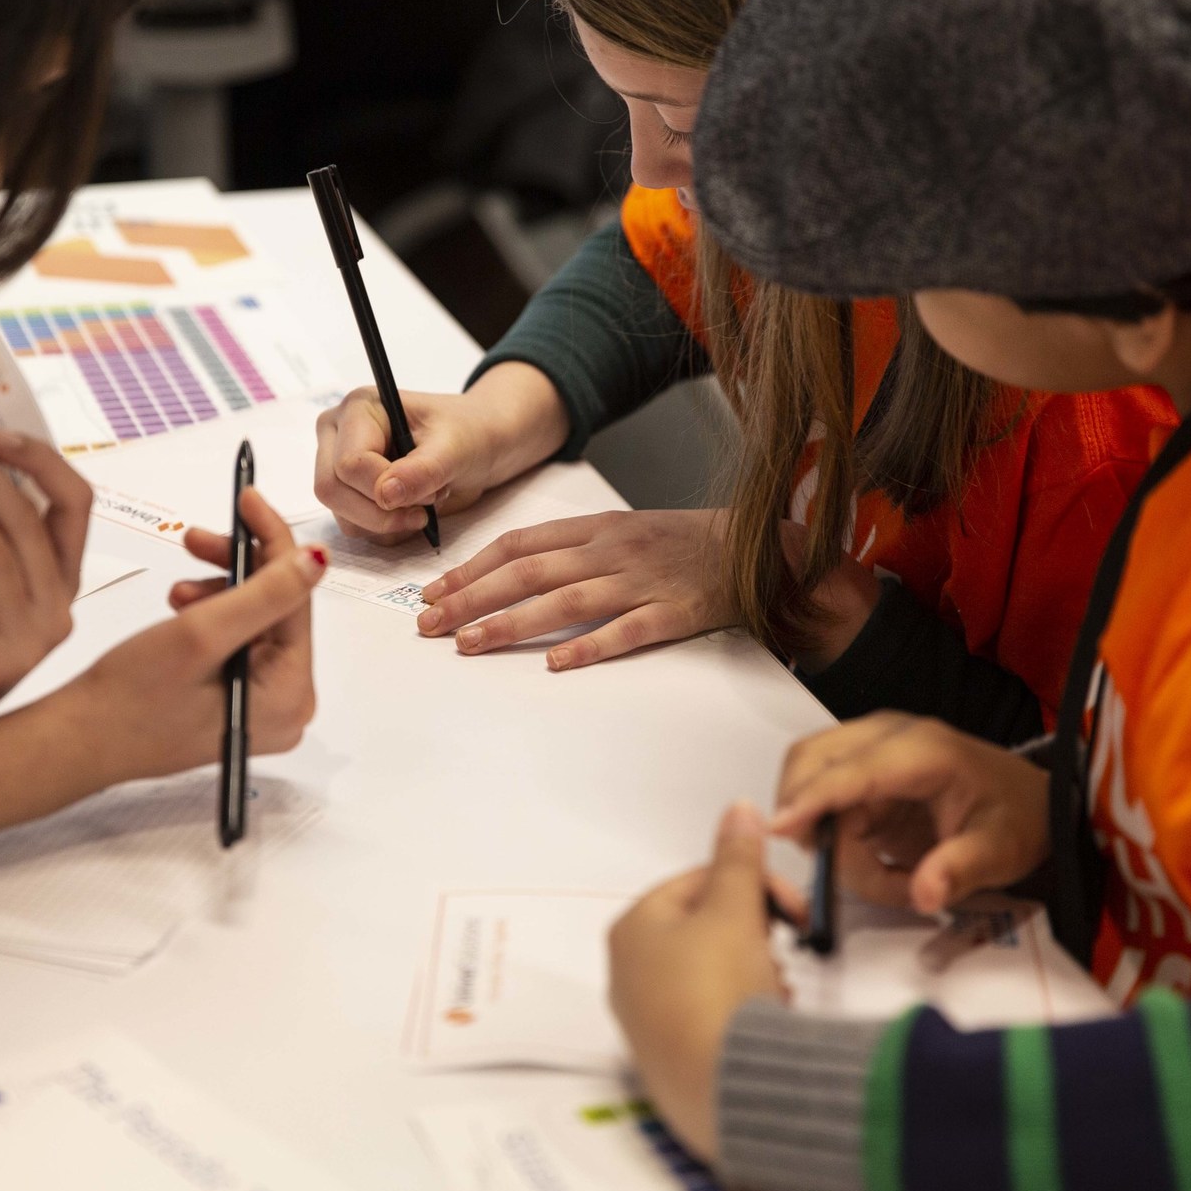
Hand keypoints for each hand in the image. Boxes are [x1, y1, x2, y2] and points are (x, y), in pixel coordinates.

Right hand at [64, 487, 324, 786]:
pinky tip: (180, 610)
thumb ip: (266, 593)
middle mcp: (287, 707)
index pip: (296, 599)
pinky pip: (238, 644)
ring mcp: (263, 708)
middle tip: (197, 538)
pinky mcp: (237, 704)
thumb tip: (317, 559)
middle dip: (238, 569)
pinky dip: (211, 618)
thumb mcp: (201, 634)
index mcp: (290, 695)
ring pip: (255, 622)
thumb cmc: (128, 699)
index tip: (247, 499)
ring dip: (219, 592)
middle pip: (278, 610)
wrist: (77, 742)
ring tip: (176, 592)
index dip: (271, 542)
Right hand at [312, 362, 566, 543]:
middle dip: (382, 512)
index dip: (384, 489)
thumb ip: (422, 470)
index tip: (430, 493)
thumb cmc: (469, 432)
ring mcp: (338, 465)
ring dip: (389, 523)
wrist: (481, 444)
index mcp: (359, 408)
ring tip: (426, 500)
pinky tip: (414, 508)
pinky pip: (356, 528)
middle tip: (426, 509)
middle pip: (331, 490)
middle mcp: (338, 434)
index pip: (349, 463)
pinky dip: (389, 530)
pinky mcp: (349, 493)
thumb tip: (385, 494)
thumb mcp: (455, 447)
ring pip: (342, 516)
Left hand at [416, 509, 735, 670]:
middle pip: (529, 572)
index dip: (472, 568)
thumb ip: (574, 550)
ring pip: (566, 601)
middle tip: (429, 624)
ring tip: (470, 643)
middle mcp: (612, 551)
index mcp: (598, 528)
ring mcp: (643, 581)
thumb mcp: (625, 533)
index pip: (520, 544)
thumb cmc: (686, 545)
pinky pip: (627, 630)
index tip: (433, 591)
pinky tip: (556, 662)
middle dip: (472, 597)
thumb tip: (511, 572)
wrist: (761, 547)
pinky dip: (589, 646)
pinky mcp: (675, 612)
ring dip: (512, 622)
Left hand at [609, 802, 789, 1164]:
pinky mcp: (672, 1055)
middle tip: (784, 941)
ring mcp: (647, 1018)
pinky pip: (713, 1015)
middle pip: (704, 927)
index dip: (751, 885)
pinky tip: (766, 1017)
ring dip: (753, 970)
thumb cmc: (716, 996)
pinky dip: (743, 1009)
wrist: (721, 1085)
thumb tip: (738, 811)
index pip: (698, 881)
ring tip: (773, 985)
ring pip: (712, 972)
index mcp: (632, 929)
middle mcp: (628, 973)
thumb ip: (738, 858)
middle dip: (753, 931)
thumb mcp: (734, 909)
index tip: (788, 902)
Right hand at [771, 713, 1052, 915]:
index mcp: (923, 750)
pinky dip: (837, 845)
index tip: (777, 830)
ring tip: (888, 879)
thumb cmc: (1016, 820)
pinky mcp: (859, 775)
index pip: (852, 769)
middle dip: (810, 820)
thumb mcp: (1000, 852)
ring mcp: (868, 752)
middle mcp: (886, 738)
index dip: (812, 798)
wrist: (1028, 805)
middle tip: (859, 876)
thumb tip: (923, 896)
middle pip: (810, 761)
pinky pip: (822, 808)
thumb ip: (960, 870)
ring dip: (830, 842)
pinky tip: (882, 869)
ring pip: (809, 788)